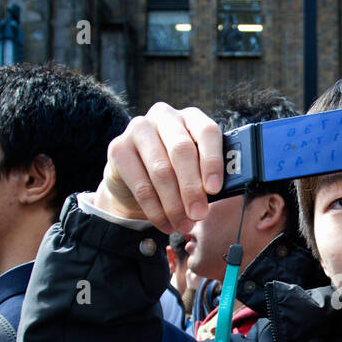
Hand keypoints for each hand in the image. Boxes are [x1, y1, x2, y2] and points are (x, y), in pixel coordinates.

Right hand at [97, 102, 224, 233]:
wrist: (136, 179)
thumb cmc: (177, 173)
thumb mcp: (198, 170)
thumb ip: (211, 176)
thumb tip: (223, 193)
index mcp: (191, 117)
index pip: (206, 132)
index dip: (212, 161)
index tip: (215, 189)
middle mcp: (165, 116)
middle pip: (182, 150)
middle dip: (192, 189)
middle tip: (199, 215)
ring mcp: (139, 128)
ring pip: (161, 171)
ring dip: (174, 205)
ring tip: (184, 225)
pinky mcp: (118, 148)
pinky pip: (141, 186)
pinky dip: (156, 211)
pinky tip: (166, 224)